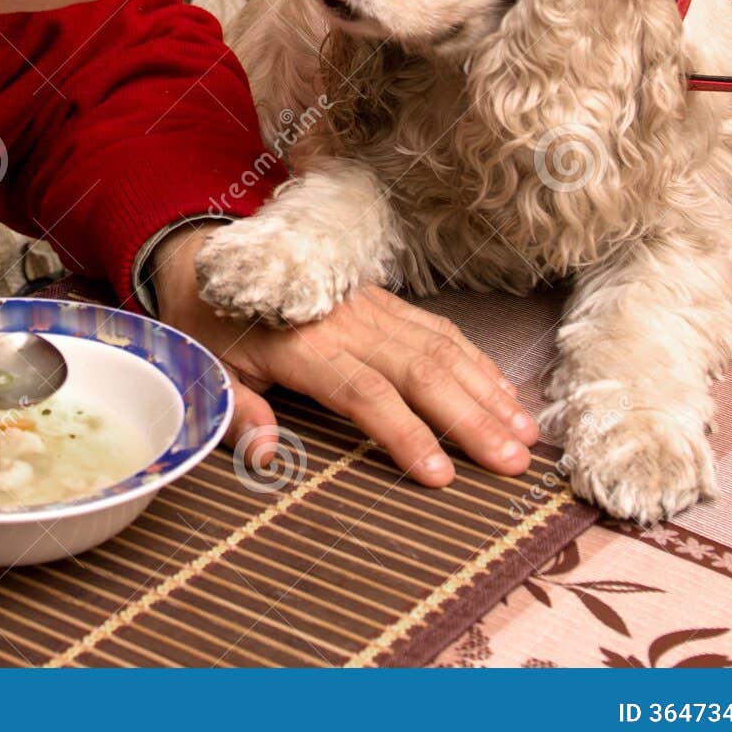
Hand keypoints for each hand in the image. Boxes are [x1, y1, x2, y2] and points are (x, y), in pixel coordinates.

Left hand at [152, 227, 537, 483]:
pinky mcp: (380, 298)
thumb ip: (237, 414)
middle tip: (512, 463)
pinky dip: (475, 359)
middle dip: (470, 418)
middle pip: (419, 371)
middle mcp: (346, 323)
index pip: (364, 394)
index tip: (442, 474)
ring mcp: (368, 307)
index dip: (405, 433)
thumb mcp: (207, 372)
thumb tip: (268, 457)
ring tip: (525, 434)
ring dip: (485, 390)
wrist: (208, 256)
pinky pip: (436, 327)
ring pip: (438, 347)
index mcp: (302, 347)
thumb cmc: (210, 325)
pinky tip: (504, 391)